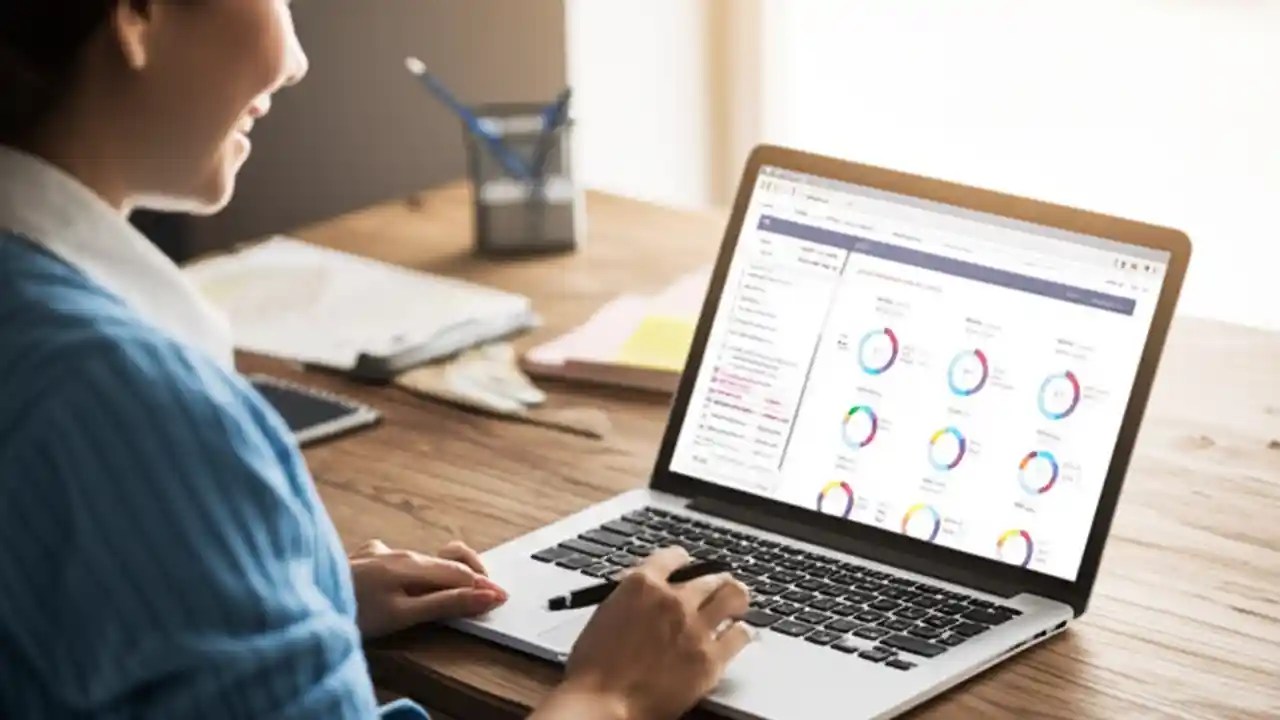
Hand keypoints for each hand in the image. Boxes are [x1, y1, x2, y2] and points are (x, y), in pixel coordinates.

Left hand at [348, 539, 507, 638]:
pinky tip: (400, 580)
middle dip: (468, 575)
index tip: (501, 598)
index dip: (483, 586)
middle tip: (483, 593)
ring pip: (420, 559)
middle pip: (445, 560)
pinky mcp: (361, 557)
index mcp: (414, 564)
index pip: (462, 573)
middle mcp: (399, 552)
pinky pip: (394, 557)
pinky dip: (408, 568)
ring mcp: (378, 552)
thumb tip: (484, 596)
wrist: (300, 596)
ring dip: (440, 572)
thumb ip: (446, 604)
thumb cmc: (351, 609)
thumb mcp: (405, 614)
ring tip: (451, 588)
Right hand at [532, 547, 752, 719]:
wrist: (604, 704)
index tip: (685, 563)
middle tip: (719, 586)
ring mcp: (696, 628)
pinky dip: (741, 632)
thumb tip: (643, 593)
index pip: (673, 556)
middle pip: (710, 576)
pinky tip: (739, 634)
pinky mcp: (711, 658)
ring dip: (735, 598)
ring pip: (733, 596)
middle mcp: (673, 600)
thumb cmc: (593, 669)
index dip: (681, 560)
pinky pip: (741, 635)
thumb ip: (629, 599)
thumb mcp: (604, 616)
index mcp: (641, 585)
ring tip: (737, 603)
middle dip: (715, 581)